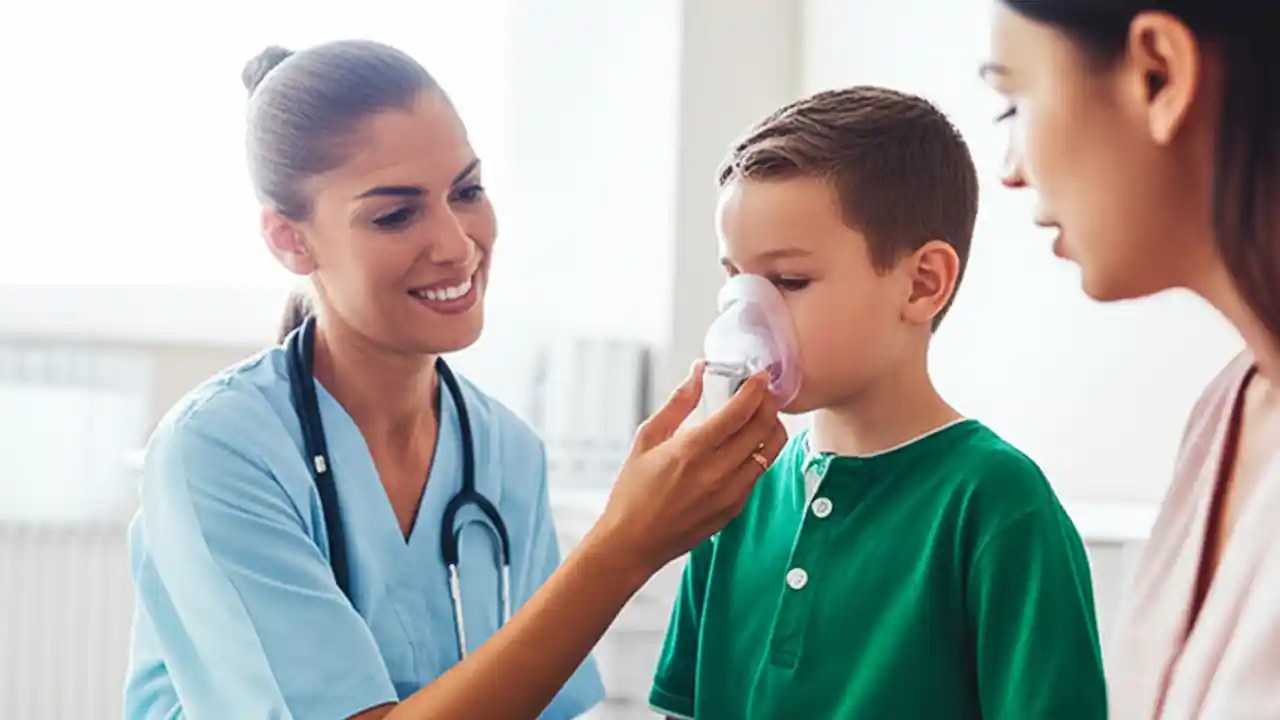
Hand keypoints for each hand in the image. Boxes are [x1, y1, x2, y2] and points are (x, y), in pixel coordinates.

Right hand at [590, 362, 786, 578]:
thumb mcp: (647, 438)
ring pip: (770, 451)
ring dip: (771, 427)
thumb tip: (699, 371)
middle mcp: (717, 472)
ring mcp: (730, 493)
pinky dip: (760, 453)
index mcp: (692, 450)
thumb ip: (678, 402)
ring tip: (760, 416)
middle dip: (769, 403)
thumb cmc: (633, 491)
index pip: (740, 412)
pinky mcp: (735, 509)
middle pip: (763, 428)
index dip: (756, 389)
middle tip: (764, 391)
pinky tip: (746, 445)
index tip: (760, 376)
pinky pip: (759, 473)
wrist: (632, 543)